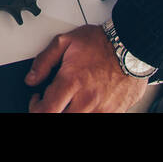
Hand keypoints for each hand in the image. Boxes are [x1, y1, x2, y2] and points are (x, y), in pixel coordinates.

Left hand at [25, 25, 147, 111]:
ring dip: (70, 111)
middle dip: (51, 111)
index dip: (36, 108)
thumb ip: (44, 61)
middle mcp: (87, 99)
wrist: (131, 47)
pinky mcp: (114, 112)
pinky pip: (96, 118)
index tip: (37, 100)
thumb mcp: (65, 41)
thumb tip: (31, 78)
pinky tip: (85, 102)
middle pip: (61, 119)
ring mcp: (102, 108)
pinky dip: (87, 112)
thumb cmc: (102, 43)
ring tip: (70, 100)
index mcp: (72, 81)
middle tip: (51, 101)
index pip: (47, 111)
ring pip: (79, 120)